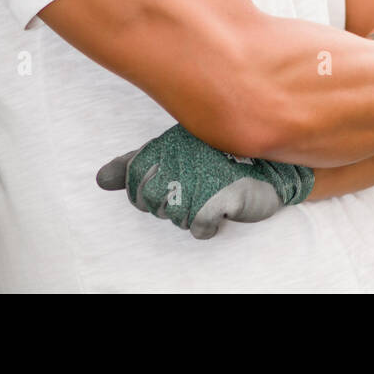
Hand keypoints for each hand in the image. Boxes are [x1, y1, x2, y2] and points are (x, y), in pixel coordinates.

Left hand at [95, 123, 314, 238]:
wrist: (272, 164)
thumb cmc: (222, 157)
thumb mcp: (176, 151)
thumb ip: (137, 165)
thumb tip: (101, 180)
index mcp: (164, 146)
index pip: (134, 183)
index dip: (150, 191)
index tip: (175, 180)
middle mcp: (175, 162)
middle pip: (153, 205)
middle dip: (173, 203)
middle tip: (200, 183)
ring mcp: (193, 183)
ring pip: (176, 218)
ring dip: (194, 212)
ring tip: (214, 189)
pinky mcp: (213, 203)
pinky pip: (198, 228)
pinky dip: (211, 223)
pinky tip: (224, 203)